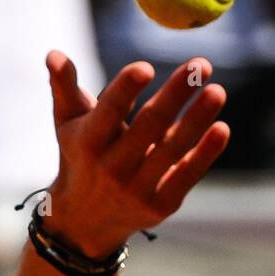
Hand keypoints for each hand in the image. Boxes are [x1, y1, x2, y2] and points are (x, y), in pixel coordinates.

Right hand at [43, 52, 228, 257]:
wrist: (86, 221)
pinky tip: (220, 128)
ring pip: (172, 149)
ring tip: (216, 90)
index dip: (125, 90)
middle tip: (201, 64)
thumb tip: (53, 53)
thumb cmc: (81, 157)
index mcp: (88, 142)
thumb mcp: (68, 124)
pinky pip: (186, 175)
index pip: (108, 112)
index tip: (145, 67)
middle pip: (149, 126)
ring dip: (197, 119)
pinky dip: (205, 153)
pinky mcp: (159, 205)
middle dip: (175, 94)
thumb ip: (64, 87)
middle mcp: (111, 168)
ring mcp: (136, 189)